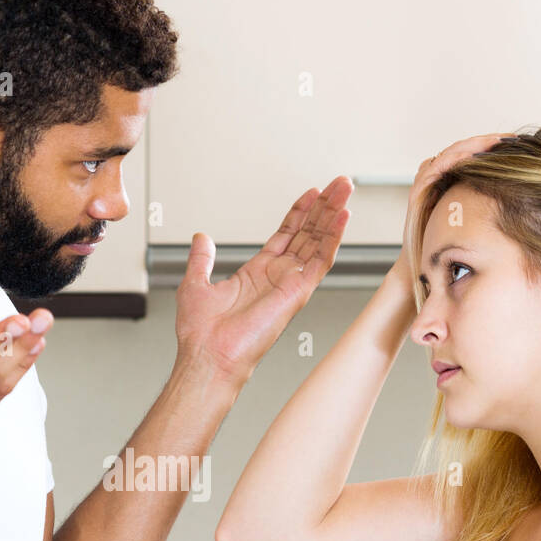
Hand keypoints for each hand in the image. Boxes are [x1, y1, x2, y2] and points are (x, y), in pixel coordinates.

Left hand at [173, 177, 352, 384]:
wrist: (208, 355)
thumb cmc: (201, 334)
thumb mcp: (195, 283)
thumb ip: (202, 259)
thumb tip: (201, 239)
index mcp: (257, 274)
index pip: (286, 236)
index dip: (300, 213)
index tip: (312, 193)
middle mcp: (277, 278)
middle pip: (307, 234)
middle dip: (323, 207)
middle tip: (339, 184)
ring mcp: (290, 284)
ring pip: (319, 242)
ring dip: (333, 214)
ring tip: (345, 190)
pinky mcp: (298, 292)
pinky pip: (321, 260)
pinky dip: (333, 238)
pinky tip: (342, 216)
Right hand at [395, 131, 514, 282]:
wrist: (418, 266)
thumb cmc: (445, 246)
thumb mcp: (471, 222)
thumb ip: (485, 206)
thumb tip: (519, 198)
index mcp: (449, 181)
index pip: (469, 154)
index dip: (489, 146)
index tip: (513, 143)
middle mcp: (436, 179)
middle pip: (460, 149)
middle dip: (485, 141)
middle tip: (508, 138)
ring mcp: (425, 185)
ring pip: (447, 154)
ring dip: (470, 146)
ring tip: (492, 142)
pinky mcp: (417, 194)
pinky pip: (433, 170)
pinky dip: (450, 161)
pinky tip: (469, 158)